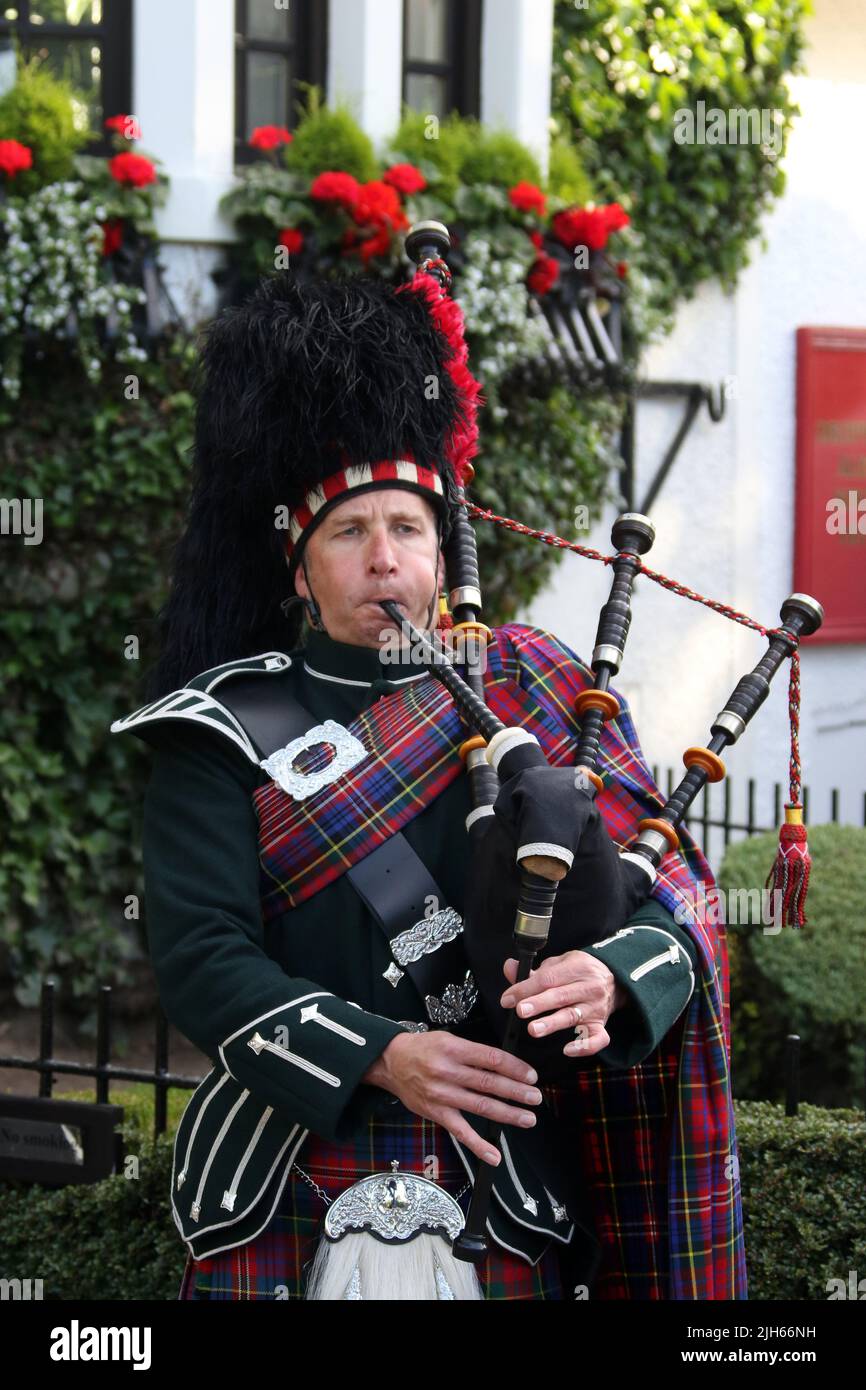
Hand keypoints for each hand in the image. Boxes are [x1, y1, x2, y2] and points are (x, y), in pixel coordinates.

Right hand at [362, 1031, 541, 1167]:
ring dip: (507, 1114)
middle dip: (516, 1092)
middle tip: (536, 1097)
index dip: (514, 1068)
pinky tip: (494, 1155)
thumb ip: (474, 1051)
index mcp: (454, 1049)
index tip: (531, 1076)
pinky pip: (460, 1132)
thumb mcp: (449, 1039)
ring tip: (527, 1118)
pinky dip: (478, 1145)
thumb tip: (505, 1065)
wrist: (390, 1061)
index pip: (491, 1059)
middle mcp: (448, 1072)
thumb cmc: (423, 1048)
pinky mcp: (437, 1113)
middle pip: (489, 1083)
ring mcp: (442, 1095)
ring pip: (480, 1107)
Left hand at [499, 950, 626, 1058]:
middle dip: (538, 1004)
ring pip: (573, 1017)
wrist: (613, 981)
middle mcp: (589, 987)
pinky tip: (567, 1050)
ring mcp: (596, 1008)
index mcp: (577, 968)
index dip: (526, 988)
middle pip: (560, 996)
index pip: (548, 978)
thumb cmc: (579, 973)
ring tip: (534, 1029)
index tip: (508, 999)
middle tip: (520, 1011)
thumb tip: (509, 966)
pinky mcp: (601, 1026)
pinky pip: (597, 1039)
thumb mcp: (560, 964)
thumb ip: (534, 970)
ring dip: (552, 1023)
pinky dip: (584, 1046)